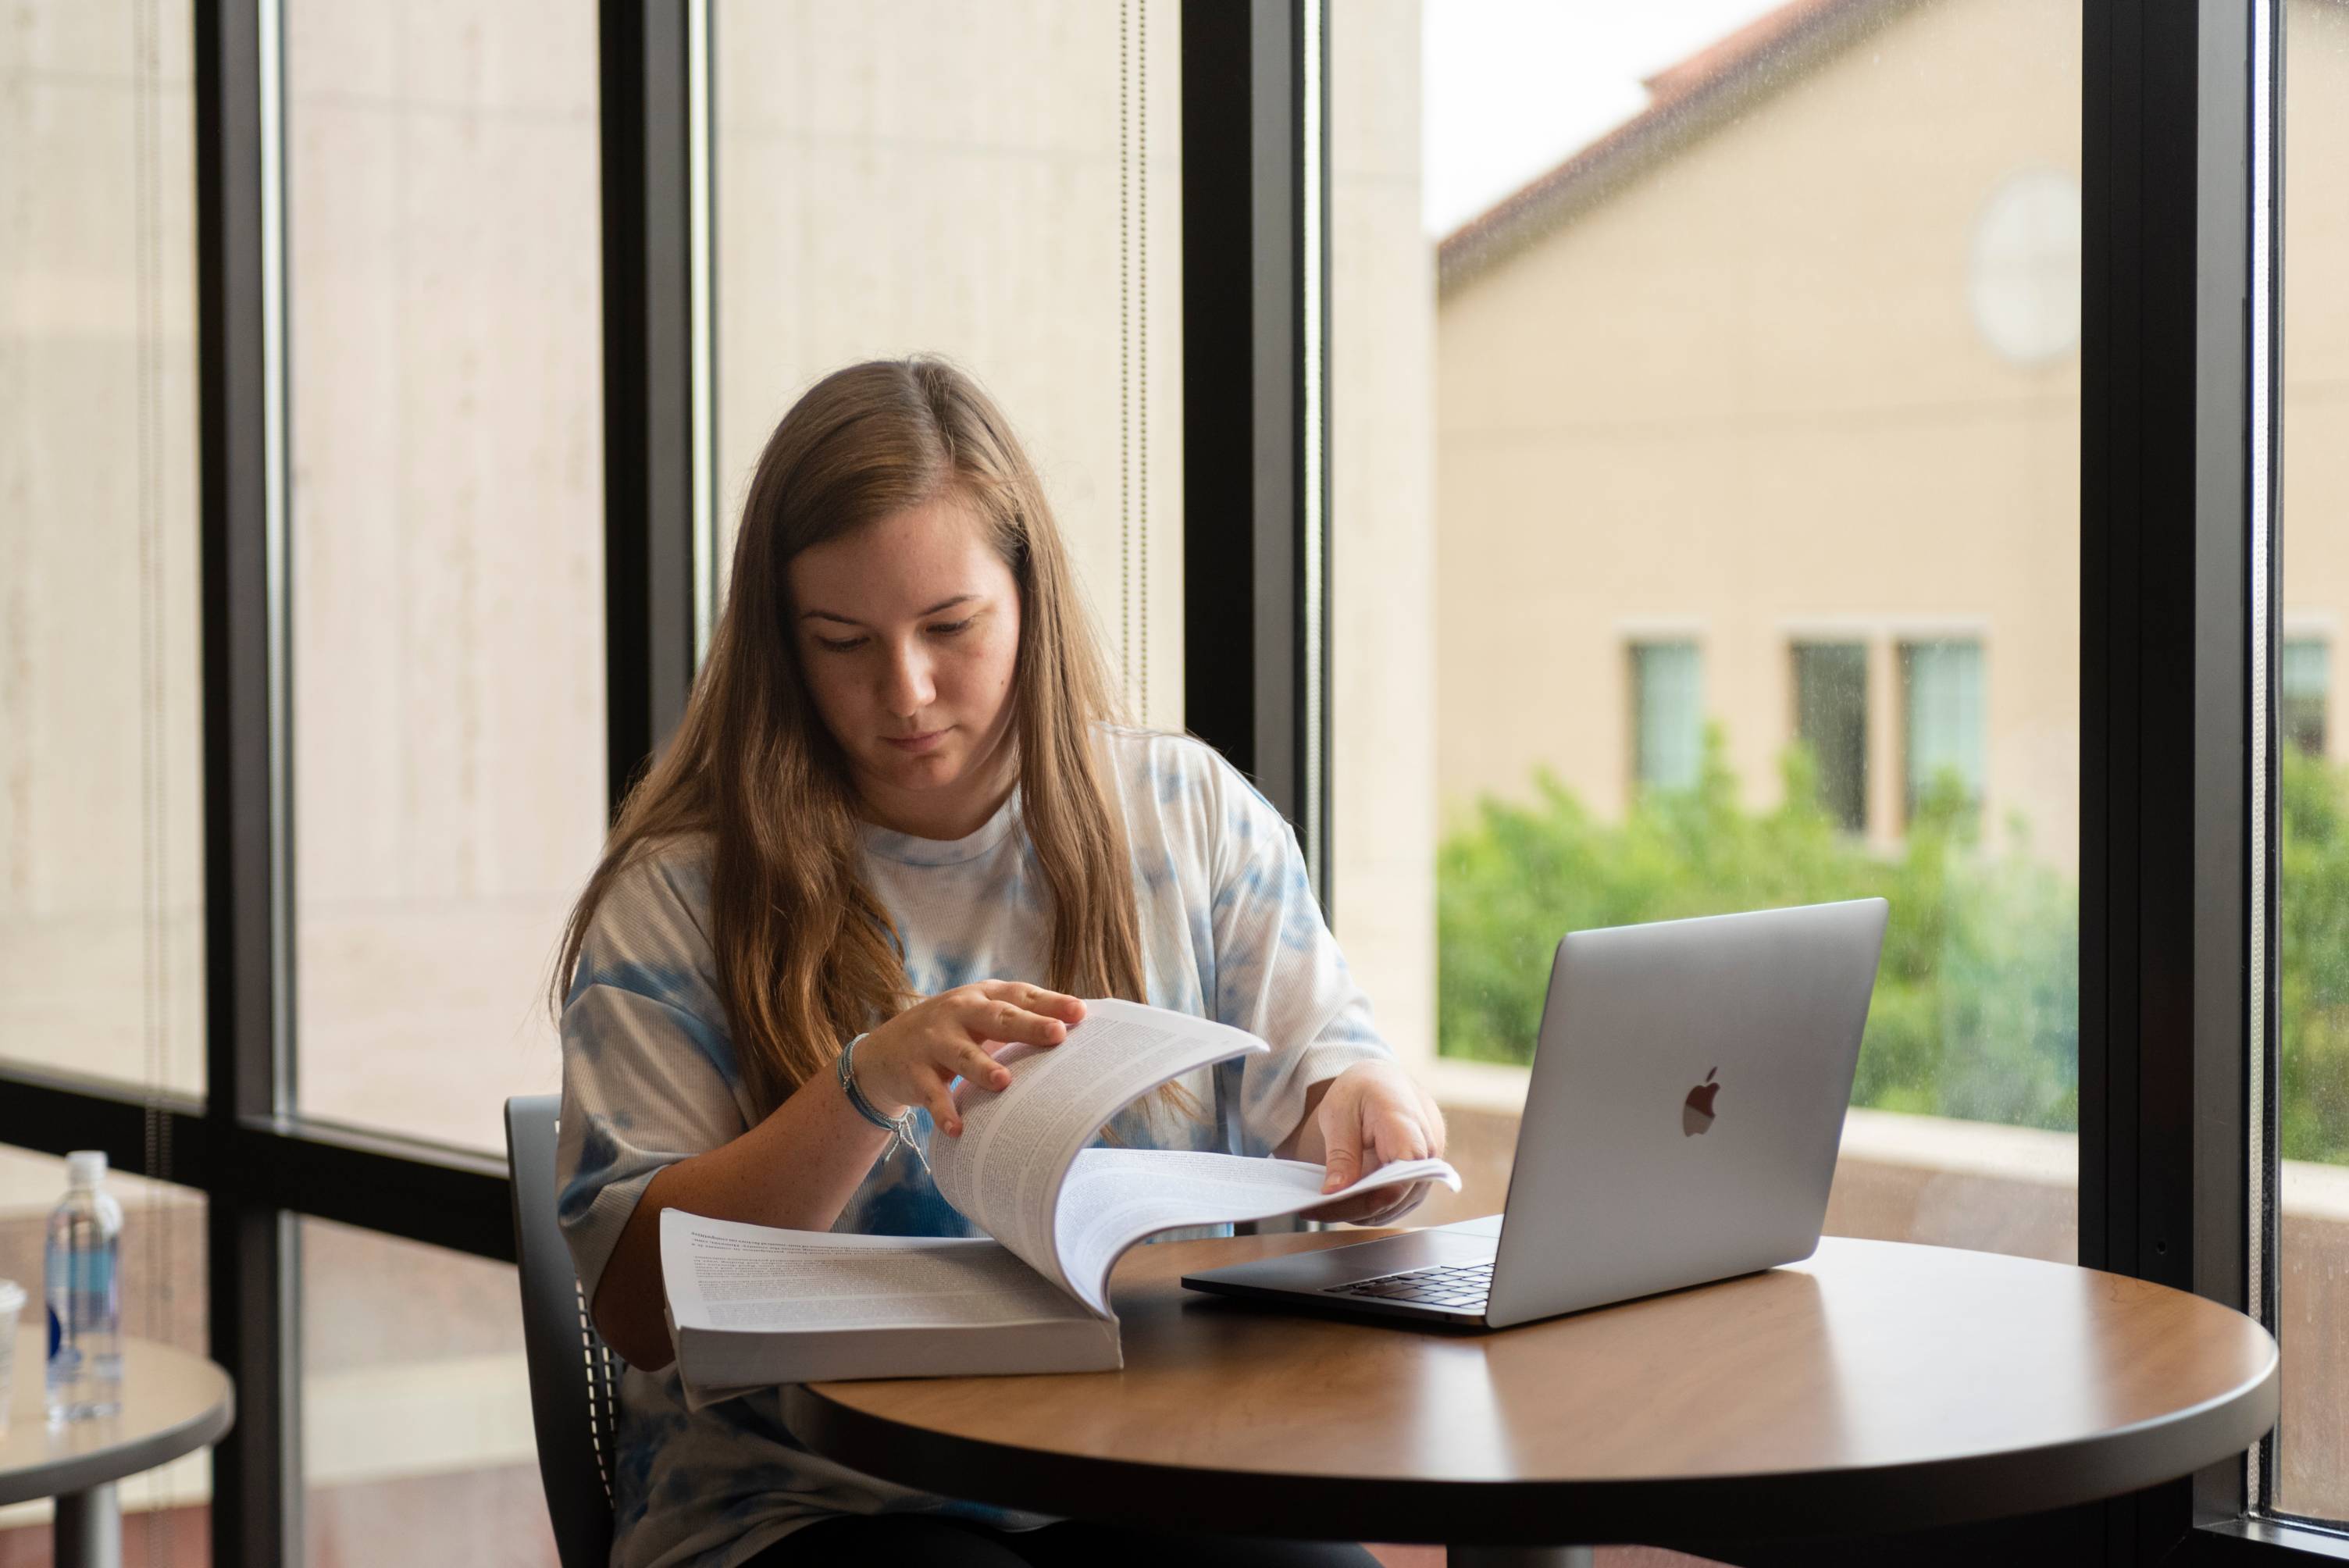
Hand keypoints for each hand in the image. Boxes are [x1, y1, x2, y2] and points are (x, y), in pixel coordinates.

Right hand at [853, 982, 1084, 1136]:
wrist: (886, 1052)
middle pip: (997, 1018)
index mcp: (983, 997)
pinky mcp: (914, 1072)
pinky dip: (944, 1111)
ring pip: (962, 1054)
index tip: (1080, 1013)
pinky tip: (958, 1128)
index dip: (1050, 1003)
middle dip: (1027, 1026)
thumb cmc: (954, 1032)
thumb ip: (1021, 1018)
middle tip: (1056, 1035)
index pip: (1020, 996)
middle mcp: (958, 1013)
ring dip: (983, 1067)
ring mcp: (934, 1041)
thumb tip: (1079, 1027)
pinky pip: (932, 1094)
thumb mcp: (982, 1017)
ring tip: (1004, 1082)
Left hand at [1303, 1061, 1446, 1223]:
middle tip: (1314, 1208)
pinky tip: (1346, 1202)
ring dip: (1363, 1212)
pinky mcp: (1423, 1176)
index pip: (1400, 1176)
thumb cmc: (1362, 1090)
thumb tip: (1334, 1191)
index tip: (1330, 1202)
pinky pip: (1401, 1201)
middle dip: (1356, 1208)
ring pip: (1400, 1204)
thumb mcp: (1339, 1113)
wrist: (1383, 1080)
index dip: (1368, 1198)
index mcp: (1408, 1124)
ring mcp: (1429, 1164)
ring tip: (1324, 1206)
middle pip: (1398, 1195)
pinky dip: (1373, 1207)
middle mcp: (1429, 1147)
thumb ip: (1341, 1153)